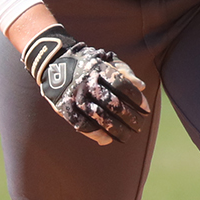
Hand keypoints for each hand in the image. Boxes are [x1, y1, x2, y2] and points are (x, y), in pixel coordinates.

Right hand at [21, 24, 151, 144]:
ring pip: (99, 117)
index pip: (122, 85)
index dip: (136, 99)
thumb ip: (124, 70)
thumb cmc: (88, 62)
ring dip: (116, 129)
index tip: (146, 108)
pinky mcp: (64, 107)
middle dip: (130, 117)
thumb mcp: (105, 59)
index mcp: (99, 69)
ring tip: (128, 136)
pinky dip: (95, 134)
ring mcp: (75, 96)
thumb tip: (141, 86)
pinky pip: (81, 124)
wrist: (53, 61)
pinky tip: (108, 139)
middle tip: (140, 125)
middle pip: (112, 103)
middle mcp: (87, 83)